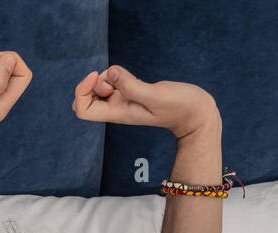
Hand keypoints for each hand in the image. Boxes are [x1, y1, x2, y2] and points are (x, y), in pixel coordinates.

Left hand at [72, 66, 217, 138]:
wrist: (195, 114)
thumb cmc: (179, 107)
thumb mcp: (155, 95)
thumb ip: (131, 85)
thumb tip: (110, 72)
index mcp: (117, 114)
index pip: (82, 109)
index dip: (82, 90)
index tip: (97, 76)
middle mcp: (116, 109)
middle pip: (85, 99)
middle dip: (91, 84)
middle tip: (112, 79)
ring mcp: (122, 102)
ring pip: (97, 89)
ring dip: (105, 77)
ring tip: (125, 78)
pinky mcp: (131, 93)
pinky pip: (112, 83)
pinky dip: (115, 76)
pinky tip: (129, 78)